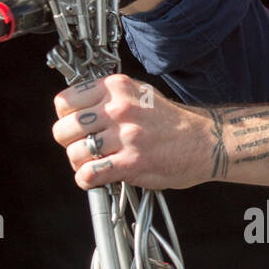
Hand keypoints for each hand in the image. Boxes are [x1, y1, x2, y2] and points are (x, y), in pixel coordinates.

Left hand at [52, 76, 210, 191]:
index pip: (64, 101)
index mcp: (117, 88)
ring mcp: (126, 136)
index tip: (74, 126)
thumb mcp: (139, 93)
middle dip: (68, 143)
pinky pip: (90, 174)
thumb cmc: (172, 121)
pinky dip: (87, 180)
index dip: (65, 118)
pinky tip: (95, 178)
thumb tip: (78, 109)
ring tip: (92, 164)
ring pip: (75, 153)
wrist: (204, 141)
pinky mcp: (132, 162)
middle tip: (81, 148)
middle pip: (64, 129)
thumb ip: (108, 98)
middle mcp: (119, 109)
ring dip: (79, 164)